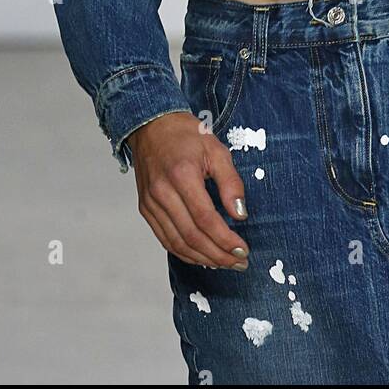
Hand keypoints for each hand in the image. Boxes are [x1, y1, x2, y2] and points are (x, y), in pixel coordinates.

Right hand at [127, 112, 249, 269]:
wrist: (151, 125)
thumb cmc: (186, 135)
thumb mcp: (216, 150)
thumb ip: (231, 182)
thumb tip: (240, 214)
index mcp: (182, 176)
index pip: (206, 219)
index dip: (225, 239)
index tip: (243, 249)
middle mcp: (162, 193)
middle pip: (192, 236)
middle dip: (218, 255)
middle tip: (239, 262)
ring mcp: (151, 203)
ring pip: (177, 243)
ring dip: (203, 258)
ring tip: (224, 263)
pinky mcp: (145, 209)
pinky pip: (165, 239)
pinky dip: (184, 252)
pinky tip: (202, 256)